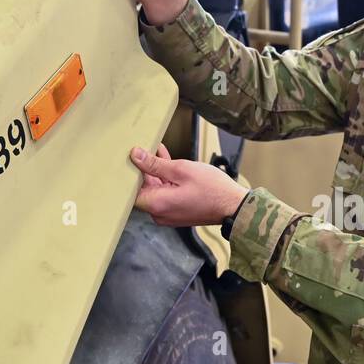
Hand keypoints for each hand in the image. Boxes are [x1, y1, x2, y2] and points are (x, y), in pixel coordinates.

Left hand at [130, 143, 248, 227]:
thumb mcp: (181, 169)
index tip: (130, 157)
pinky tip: (166, 160)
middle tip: (143, 148)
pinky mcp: (176, 211)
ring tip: (156, 150)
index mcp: (157, 204)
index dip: (130, 173)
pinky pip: (165, 194)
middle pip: (143, 189)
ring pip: (155, 189)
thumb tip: (136, 155)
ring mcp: (168, 214)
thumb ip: (155, 164)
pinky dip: (165, 179)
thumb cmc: (212, 189)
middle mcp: (159, 213)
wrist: (233, 206)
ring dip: (156, 171)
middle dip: (143, 169)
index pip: (130, 191)